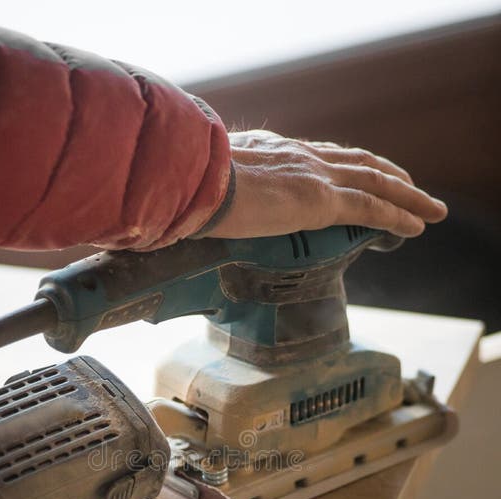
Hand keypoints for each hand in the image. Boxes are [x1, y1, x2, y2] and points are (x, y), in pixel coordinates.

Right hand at [204, 131, 446, 239]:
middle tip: (412, 190)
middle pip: (359, 162)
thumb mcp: (205, 189)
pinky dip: (398, 215)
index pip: (323, 156)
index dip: (350, 165)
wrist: (189, 181)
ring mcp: (312, 175)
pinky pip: (370, 207)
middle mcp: (300, 156)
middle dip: (391, 176)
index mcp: (274, 151)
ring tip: (431, 211)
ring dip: (408, 197)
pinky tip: (416, 227)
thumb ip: (216, 199)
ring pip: (376, 182)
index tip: (365, 175)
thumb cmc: (187, 189)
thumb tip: (199, 218)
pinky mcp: (318, 199)